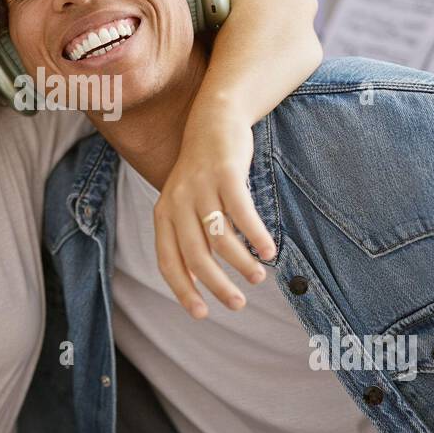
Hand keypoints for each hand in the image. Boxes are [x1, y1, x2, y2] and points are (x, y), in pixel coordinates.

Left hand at [154, 110, 277, 318]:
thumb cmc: (204, 171)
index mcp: (164, 214)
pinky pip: (242, 213)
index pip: (169, 262)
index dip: (183, 290)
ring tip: (260, 276)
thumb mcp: (186, 203)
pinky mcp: (225, 174)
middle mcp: (177, 202)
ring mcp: (200, 187)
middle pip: (195, 256)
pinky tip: (269, 250)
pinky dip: (257, 236)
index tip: (203, 314)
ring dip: (242, 263)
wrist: (213, 119)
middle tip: (238, 305)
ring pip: (221, 238)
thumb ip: (190, 236)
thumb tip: (199, 280)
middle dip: (218, 286)